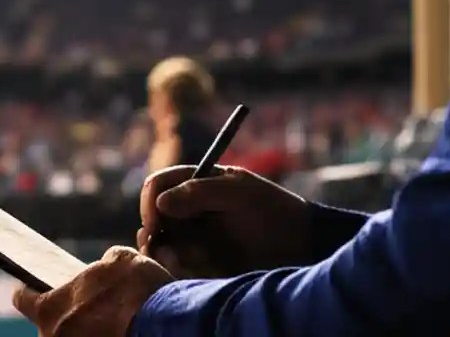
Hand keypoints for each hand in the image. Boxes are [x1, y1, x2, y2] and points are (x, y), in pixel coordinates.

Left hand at [13, 247, 171, 336]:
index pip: (23, 299)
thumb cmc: (138, 291)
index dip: (30, 290)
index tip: (34, 287)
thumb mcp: (121, 259)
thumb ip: (103, 263)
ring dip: (86, 330)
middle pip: (50, 324)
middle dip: (69, 315)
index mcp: (51, 308)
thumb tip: (105, 266)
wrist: (164, 325)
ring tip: (111, 323)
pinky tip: (122, 331)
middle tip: (93, 307)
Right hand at [137, 165, 312, 278]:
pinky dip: (182, 267)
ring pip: (161, 244)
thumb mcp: (240, 195)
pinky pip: (178, 264)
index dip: (150, 201)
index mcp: (198, 181)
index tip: (156, 222)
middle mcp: (190, 207)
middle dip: (153, 233)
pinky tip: (202, 268)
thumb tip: (161, 202)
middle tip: (167, 248)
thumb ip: (200, 193)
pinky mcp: (200, 259)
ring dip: (169, 253)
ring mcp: (194, 234)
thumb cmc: (273, 211)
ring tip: (194, 259)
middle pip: (151, 218)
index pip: (157, 185)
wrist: (299, 244)